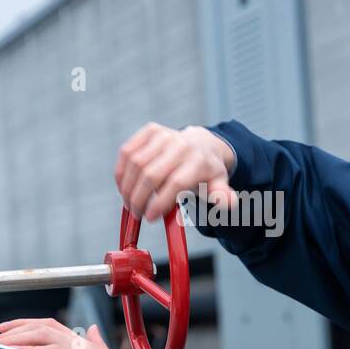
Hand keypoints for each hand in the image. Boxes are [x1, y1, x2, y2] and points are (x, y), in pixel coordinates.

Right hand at [115, 122, 236, 221]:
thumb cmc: (206, 172)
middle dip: (139, 199)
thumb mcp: (218, 186)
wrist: (201, 145)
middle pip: (152, 175)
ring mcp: (164, 135)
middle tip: (136, 214)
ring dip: (127, 188)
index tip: (150, 217)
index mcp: (198, 161)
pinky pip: (127, 152)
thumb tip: (228, 203)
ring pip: (135, 164)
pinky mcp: (150, 130)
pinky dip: (121, 172)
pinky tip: (123, 186)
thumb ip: (221, 197)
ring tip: (129, 203)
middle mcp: (180, 144)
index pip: (175, 183)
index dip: (159, 202)